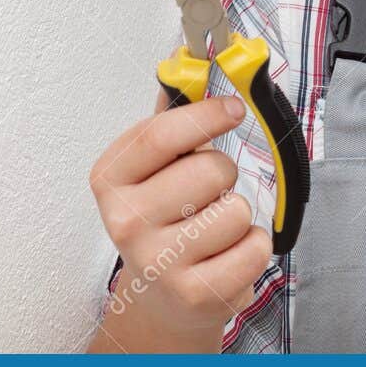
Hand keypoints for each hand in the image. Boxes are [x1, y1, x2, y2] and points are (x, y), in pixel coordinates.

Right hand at [88, 93, 272, 349]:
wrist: (161, 299)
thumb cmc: (163, 221)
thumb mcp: (153, 170)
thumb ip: (172, 122)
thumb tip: (191, 67)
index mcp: (111, 180)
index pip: (160, 135)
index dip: (205, 115)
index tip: (234, 108)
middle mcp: (126, 222)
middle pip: (209, 170)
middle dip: (224, 173)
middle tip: (209, 191)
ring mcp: (158, 262)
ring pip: (237, 209)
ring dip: (239, 214)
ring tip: (214, 228)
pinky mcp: (194, 294)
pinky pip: (254, 248)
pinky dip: (253, 246)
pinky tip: (228, 254)